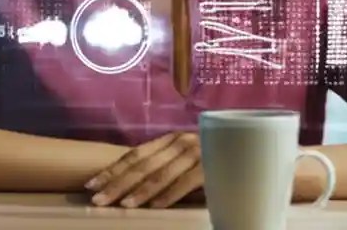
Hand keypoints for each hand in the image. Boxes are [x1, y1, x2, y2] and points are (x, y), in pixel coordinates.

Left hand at [84, 131, 203, 208]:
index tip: (91, 184)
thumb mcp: (185, 158)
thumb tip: (129, 185)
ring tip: (122, 204)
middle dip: (117, 183)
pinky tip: (154, 206)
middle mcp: (180, 142)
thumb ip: (164, 165)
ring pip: (162, 173)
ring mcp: (197, 152)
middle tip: (97, 199)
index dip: (112, 170)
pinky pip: (187, 182)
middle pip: (142, 165)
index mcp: (169, 140)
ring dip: (139, 191)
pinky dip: (169, 194)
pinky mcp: (213, 166)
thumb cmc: (215, 159)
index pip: (134, 155)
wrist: (255, 153)